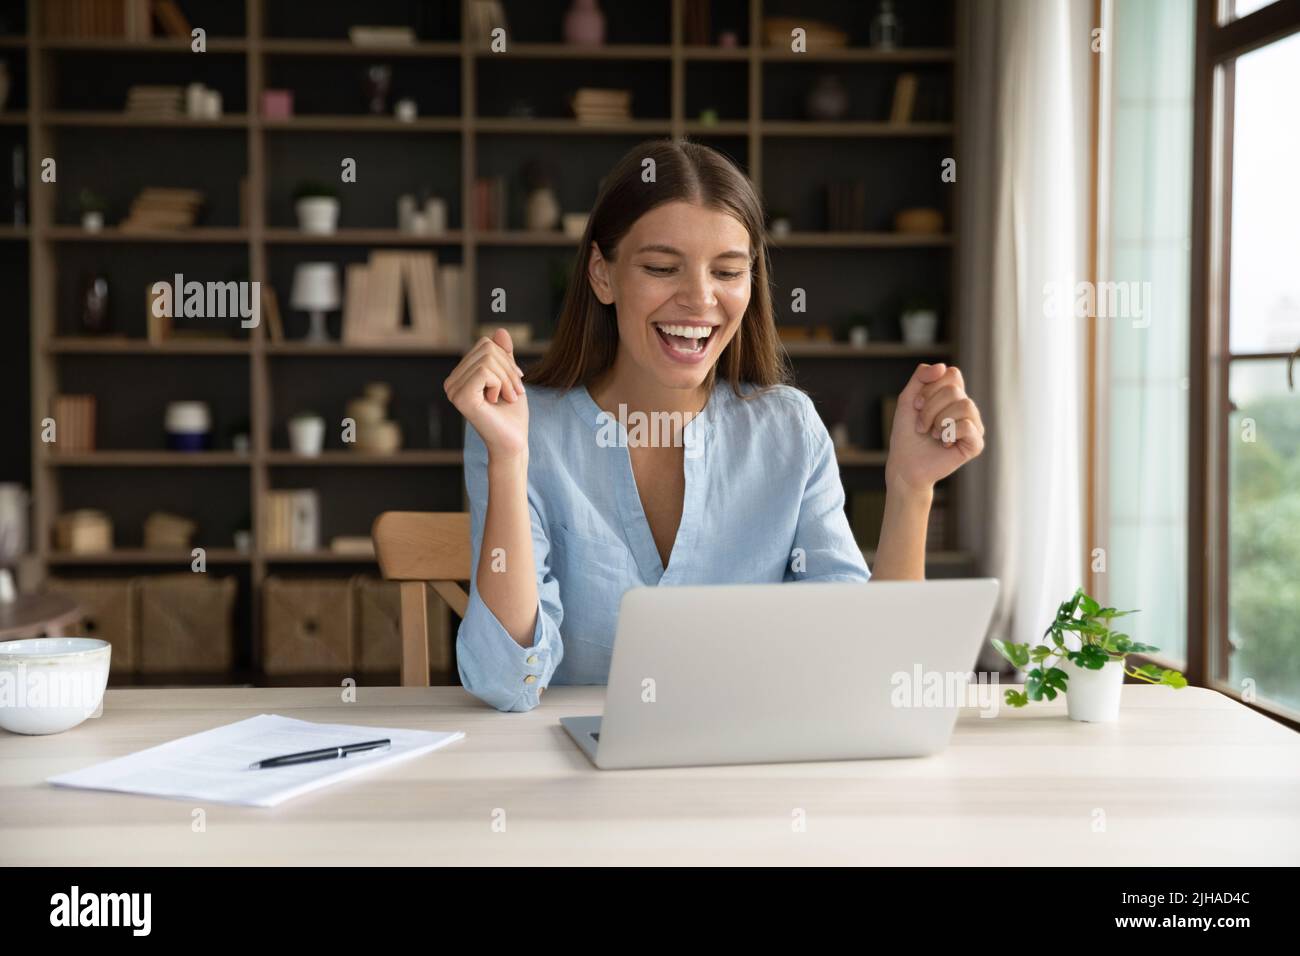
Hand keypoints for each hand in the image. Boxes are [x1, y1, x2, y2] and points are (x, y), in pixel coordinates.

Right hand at [443, 328, 528, 460]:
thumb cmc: (512, 415)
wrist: (513, 442)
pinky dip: (500, 384)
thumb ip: (503, 356)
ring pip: (487, 359)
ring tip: (508, 397)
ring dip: (507, 379)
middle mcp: (451, 382)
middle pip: (487, 348)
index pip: (485, 345)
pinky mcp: (461, 397)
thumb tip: (500, 330)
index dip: (507, 359)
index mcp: (460, 376)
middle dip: (509, 368)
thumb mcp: (509, 377)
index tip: (515, 382)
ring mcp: (453, 390)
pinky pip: (484, 371)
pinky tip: (498, 401)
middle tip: (515, 391)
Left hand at [885, 362, 984, 493]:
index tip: (917, 405)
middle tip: (922, 425)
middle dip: (930, 408)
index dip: (931, 388)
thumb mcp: (908, 399)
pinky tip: (944, 443)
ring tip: (933, 434)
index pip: (952, 374)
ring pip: (965, 405)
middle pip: (955, 390)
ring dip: (939, 420)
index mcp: (953, 395)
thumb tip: (943, 366)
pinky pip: (968, 426)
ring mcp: (974, 425)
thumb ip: (921, 377)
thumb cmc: (907, 433)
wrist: (905, 464)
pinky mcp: (976, 443)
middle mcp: (966, 408)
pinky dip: (949, 432)